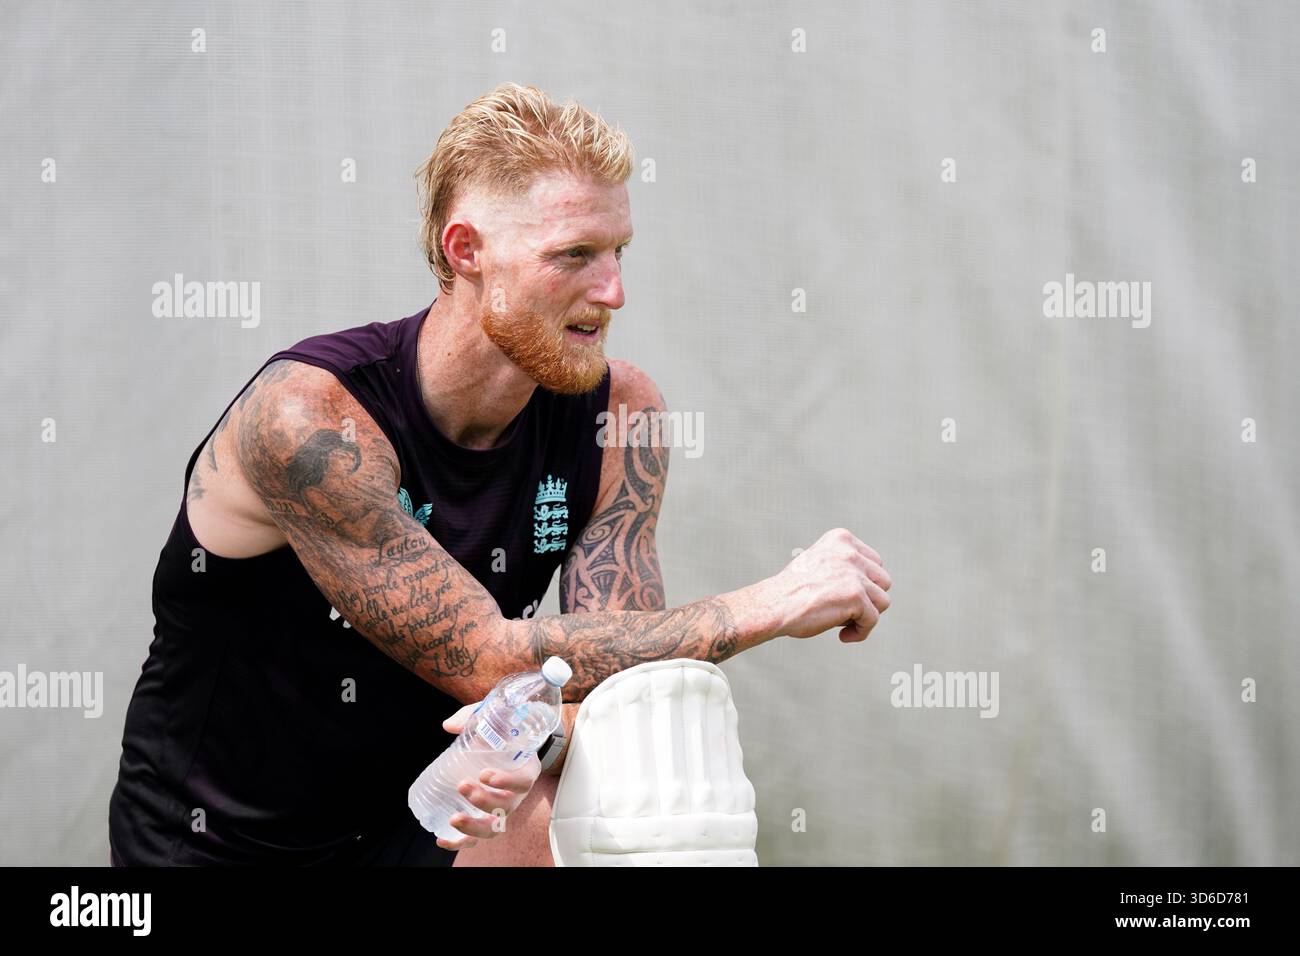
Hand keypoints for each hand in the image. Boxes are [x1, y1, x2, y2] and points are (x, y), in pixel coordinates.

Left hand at [434, 702, 542, 850]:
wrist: (512, 745)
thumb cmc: (504, 733)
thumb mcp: (496, 719)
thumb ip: (474, 717)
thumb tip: (449, 726)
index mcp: (525, 769)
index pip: (523, 781)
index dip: (506, 781)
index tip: (485, 774)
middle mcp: (517, 794)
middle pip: (507, 808)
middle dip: (484, 801)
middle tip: (462, 785)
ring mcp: (502, 809)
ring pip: (494, 828)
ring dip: (474, 827)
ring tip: (454, 818)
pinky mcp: (486, 817)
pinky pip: (477, 837)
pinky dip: (460, 842)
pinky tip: (442, 840)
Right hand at [762, 528, 891, 642]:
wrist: (772, 606)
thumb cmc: (791, 591)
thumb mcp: (820, 564)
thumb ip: (845, 567)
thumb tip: (873, 588)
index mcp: (841, 538)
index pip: (874, 562)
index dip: (865, 584)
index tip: (847, 597)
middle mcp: (850, 552)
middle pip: (883, 581)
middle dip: (869, 599)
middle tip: (847, 611)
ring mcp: (854, 573)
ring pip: (882, 601)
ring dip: (866, 616)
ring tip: (844, 624)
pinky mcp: (856, 596)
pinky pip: (872, 620)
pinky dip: (860, 632)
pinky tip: (843, 636)